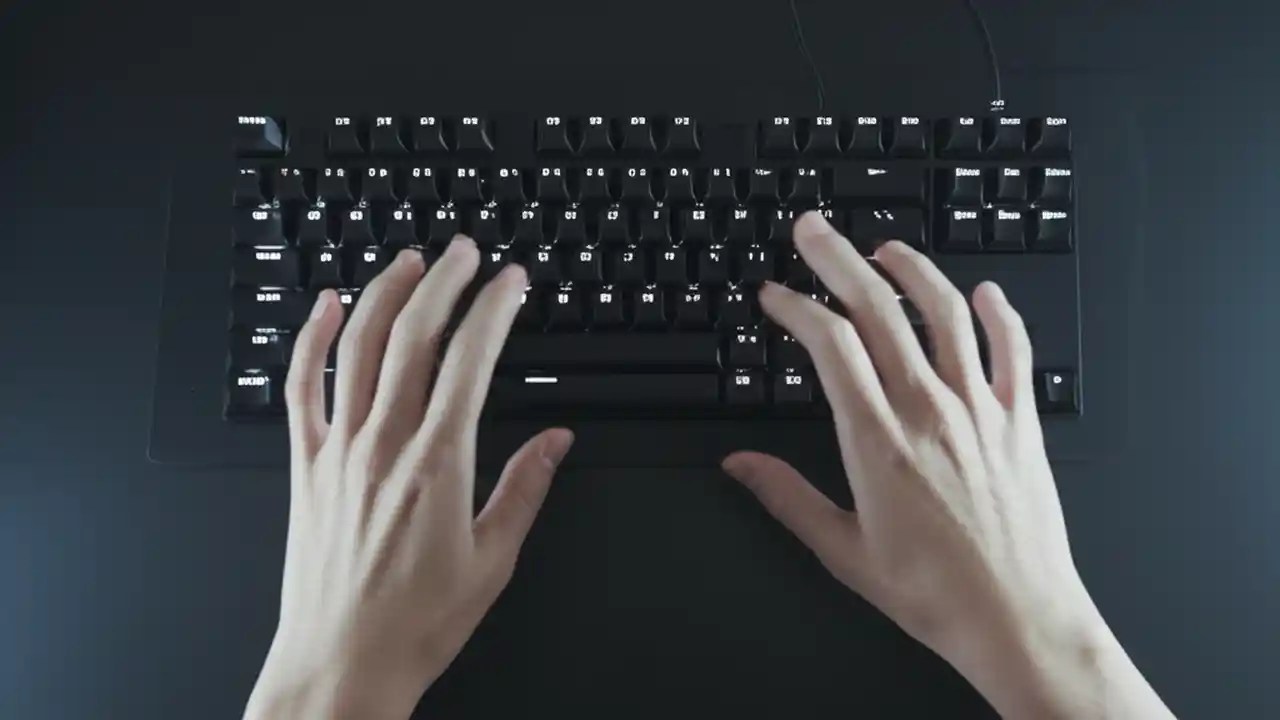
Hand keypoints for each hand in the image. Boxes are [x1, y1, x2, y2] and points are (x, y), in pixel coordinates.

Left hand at [244, 239, 573, 719]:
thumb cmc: (415, 622)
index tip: (511, 282)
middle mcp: (384, 445)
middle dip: (444, 282)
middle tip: (465, 251)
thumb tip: (556, 441)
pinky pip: (301, 387)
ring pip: (359, 348)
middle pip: (412, 337)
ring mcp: (338, 450)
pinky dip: (312, 339)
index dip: (494, 310)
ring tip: (409, 260)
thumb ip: (525, 489)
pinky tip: (326, 305)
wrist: (341, 662)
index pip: (470, 361)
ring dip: (385, 293)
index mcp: (437, 464)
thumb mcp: (493, 560)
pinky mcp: (305, 466)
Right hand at [723, 213, 1171, 718]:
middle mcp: (929, 412)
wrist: (1019, 619)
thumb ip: (787, 498)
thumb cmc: (934, 593)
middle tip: (813, 230)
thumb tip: (740, 465)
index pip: (830, 345)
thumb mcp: (843, 550)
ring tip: (884, 248)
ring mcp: (980, 410)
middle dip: (838, 260)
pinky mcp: (1021, 422)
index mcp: (879, 442)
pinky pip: (1014, 349)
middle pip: (879, 310)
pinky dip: (1000, 313)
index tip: (774, 294)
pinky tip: (985, 293)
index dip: (796, 307)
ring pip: (945, 313)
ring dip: (912, 270)